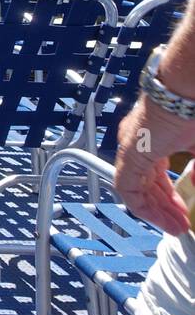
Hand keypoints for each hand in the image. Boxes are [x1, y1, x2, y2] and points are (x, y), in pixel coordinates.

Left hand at [114, 97, 194, 235]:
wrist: (187, 87)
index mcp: (155, 137)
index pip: (156, 173)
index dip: (169, 194)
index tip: (183, 209)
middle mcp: (139, 142)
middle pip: (146, 183)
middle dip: (164, 206)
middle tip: (181, 223)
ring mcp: (132, 147)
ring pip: (136, 188)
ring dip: (156, 211)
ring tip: (176, 227)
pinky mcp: (129, 153)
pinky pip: (127, 188)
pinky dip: (144, 207)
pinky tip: (161, 220)